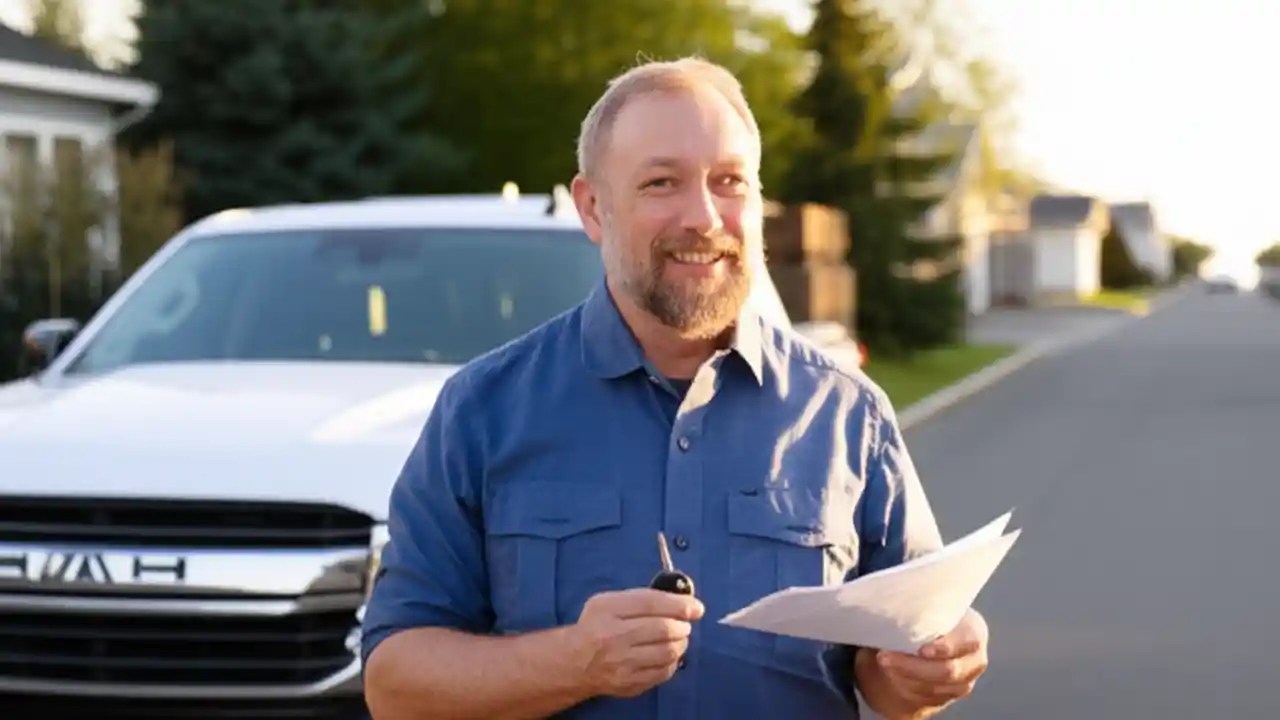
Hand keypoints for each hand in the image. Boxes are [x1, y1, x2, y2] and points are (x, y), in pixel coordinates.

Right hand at [570, 588, 704, 698]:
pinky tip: (667, 654)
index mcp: (608, 609)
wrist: (575, 662)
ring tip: (677, 638)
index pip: (651, 603)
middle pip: (664, 629)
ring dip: (681, 643)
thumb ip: (641, 598)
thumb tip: (682, 601)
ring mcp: (622, 664)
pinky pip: (664, 672)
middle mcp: (614, 637)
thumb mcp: (609, 602)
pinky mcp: (630, 684)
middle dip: (683, 625)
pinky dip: (672, 661)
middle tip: (684, 624)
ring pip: (668, 652)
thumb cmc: (597, 625)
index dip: (679, 604)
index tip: (697, 607)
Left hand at [860, 608, 988, 716]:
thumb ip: (919, 610)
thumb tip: (894, 603)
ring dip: (903, 677)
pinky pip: (923, 699)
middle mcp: (974, 660)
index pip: (968, 641)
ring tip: (883, 662)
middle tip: (884, 656)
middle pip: (948, 671)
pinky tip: (889, 674)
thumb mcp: (924, 609)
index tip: (922, 649)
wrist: (921, 644)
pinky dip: (903, 688)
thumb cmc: (922, 619)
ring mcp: (963, 682)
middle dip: (913, 665)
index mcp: (973, 631)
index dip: (945, 647)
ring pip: (932, 688)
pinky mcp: (945, 698)